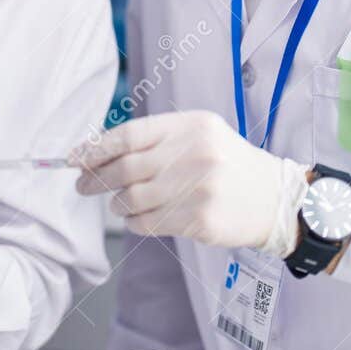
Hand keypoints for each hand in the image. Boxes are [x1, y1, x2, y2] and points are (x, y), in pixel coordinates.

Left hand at [72, 111, 307, 254]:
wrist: (276, 199)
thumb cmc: (228, 164)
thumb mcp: (200, 135)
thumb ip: (156, 140)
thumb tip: (98, 152)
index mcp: (192, 126)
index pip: (130, 135)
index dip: (95, 148)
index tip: (74, 159)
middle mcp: (196, 154)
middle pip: (126, 169)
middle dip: (96, 178)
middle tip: (82, 186)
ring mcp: (200, 189)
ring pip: (133, 199)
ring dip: (117, 203)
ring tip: (118, 203)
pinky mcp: (202, 220)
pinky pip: (150, 224)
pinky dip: (135, 223)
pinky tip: (138, 218)